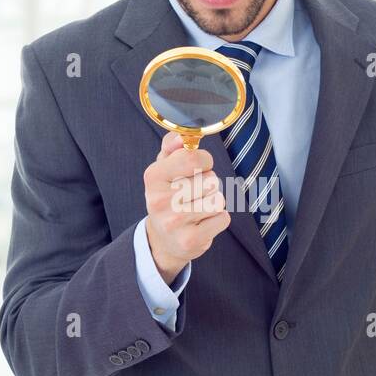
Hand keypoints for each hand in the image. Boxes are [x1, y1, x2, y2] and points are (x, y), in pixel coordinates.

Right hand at [143, 131, 230, 284]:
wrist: (163, 240)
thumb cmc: (168, 196)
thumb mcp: (164, 168)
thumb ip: (172, 145)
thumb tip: (182, 135)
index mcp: (153, 177)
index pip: (194, 158)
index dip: (204, 161)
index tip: (197, 168)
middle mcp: (160, 200)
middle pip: (211, 179)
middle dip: (208, 184)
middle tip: (192, 194)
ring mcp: (174, 223)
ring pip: (218, 199)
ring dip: (214, 201)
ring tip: (197, 208)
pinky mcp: (190, 241)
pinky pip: (223, 218)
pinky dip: (218, 219)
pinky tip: (202, 223)